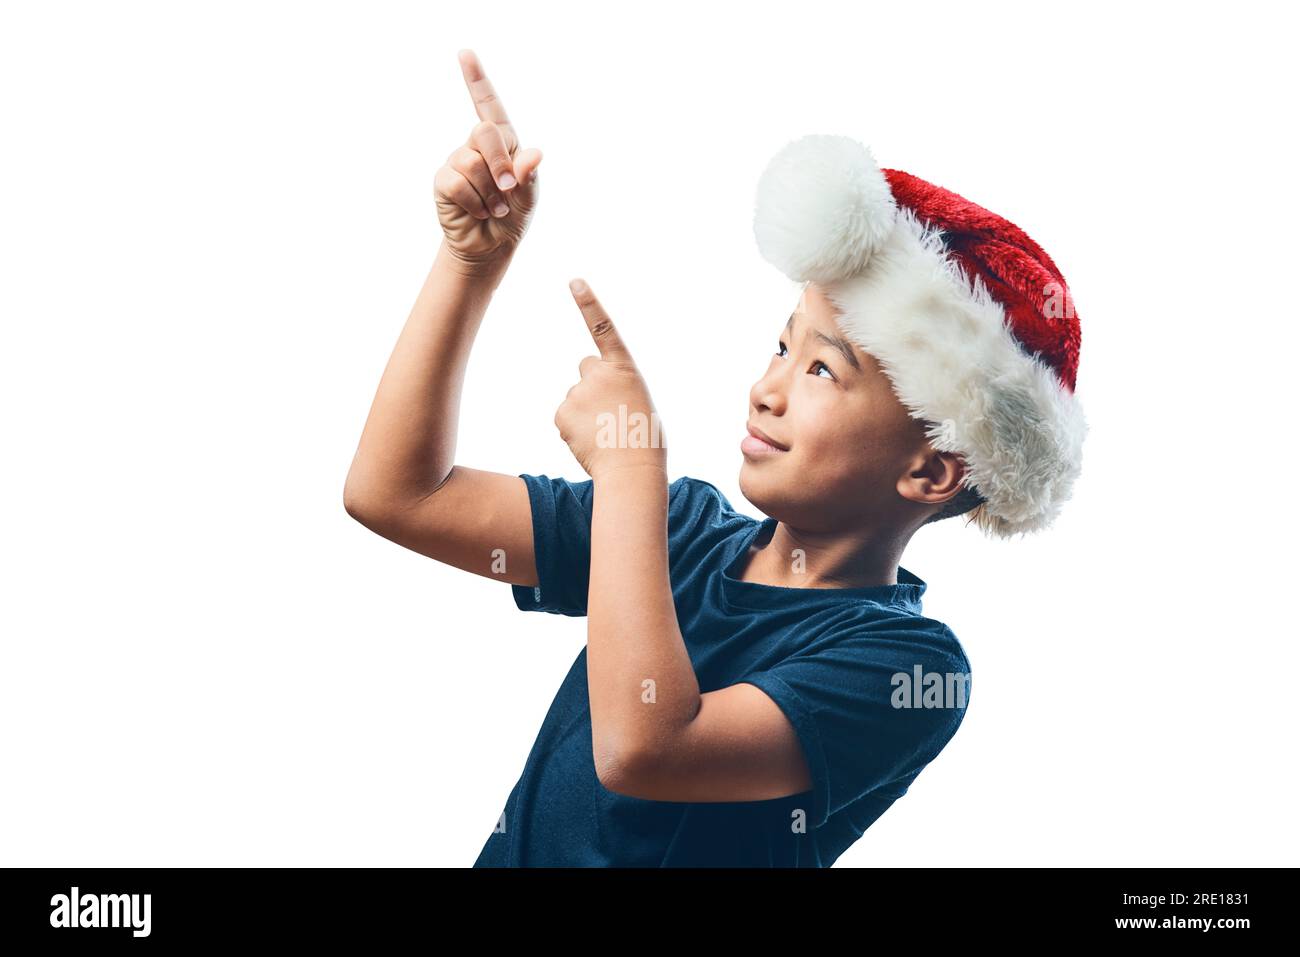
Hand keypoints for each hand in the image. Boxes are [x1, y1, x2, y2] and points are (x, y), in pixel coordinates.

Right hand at [434, 49, 542, 272]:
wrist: (491, 245)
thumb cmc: (513, 215)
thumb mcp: (529, 196)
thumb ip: (530, 175)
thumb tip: (534, 154)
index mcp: (503, 141)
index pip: (489, 105)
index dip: (477, 79)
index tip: (465, 53)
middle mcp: (477, 146)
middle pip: (484, 132)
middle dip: (499, 161)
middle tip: (508, 187)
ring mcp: (458, 162)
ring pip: (471, 162)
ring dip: (489, 192)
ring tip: (494, 208)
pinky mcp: (443, 181)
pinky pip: (456, 182)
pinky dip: (474, 202)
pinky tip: (478, 211)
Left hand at [554, 280, 666, 480]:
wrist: (632, 471)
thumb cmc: (644, 439)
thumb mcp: (637, 401)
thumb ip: (615, 387)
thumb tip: (590, 394)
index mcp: (624, 368)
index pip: (603, 328)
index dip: (589, 303)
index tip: (575, 282)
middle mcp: (597, 373)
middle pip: (586, 368)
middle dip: (592, 385)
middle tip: (610, 412)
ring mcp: (577, 392)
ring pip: (576, 397)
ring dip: (586, 413)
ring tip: (605, 433)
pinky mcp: (561, 413)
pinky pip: (565, 417)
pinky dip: (574, 429)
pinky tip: (590, 441)